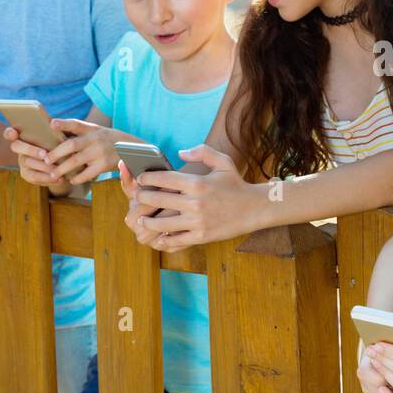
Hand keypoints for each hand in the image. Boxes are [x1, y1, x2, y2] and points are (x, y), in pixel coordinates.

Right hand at [4, 125, 71, 193]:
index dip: (9, 133)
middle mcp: (19, 147)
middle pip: (16, 146)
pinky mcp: (26, 174)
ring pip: (27, 162)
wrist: (64, 160)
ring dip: (43, 166)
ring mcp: (22, 161)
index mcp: (23, 134)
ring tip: (57, 169)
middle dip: (30, 150)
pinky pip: (34, 177)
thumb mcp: (58, 135)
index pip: (10, 132)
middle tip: (44, 154)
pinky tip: (60, 179)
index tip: (14, 133)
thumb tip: (55, 125)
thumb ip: (53, 130)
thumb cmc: (60, 142)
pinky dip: (47, 178)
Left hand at [38, 118, 120, 184]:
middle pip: (71, 145)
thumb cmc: (111, 141)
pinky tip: (72, 180)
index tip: (51, 124)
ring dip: (62, 169)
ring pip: (75, 161)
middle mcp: (96, 139)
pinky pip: (86, 174)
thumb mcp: (100, 131)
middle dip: (56, 153)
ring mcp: (100, 152)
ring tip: (53, 174)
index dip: (64, 123)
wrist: (136, 150)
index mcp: (93, 129)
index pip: (77, 124)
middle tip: (46, 160)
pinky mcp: (105, 165)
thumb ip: (82, 132)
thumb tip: (56, 131)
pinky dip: (77, 178)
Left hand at [123, 144, 265, 251]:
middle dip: (142, 199)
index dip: (147, 178)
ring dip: (147, 222)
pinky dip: (164, 240)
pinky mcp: (202, 237)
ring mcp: (197, 222)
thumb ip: (202, 152)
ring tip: (141, 220)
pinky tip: (158, 237)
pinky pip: (176, 240)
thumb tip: (179, 153)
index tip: (141, 178)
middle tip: (137, 198)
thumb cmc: (236, 184)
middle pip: (157, 201)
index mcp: (197, 183)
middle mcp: (195, 203)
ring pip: (162, 224)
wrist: (255, 208)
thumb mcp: (223, 162)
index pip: (163, 179)